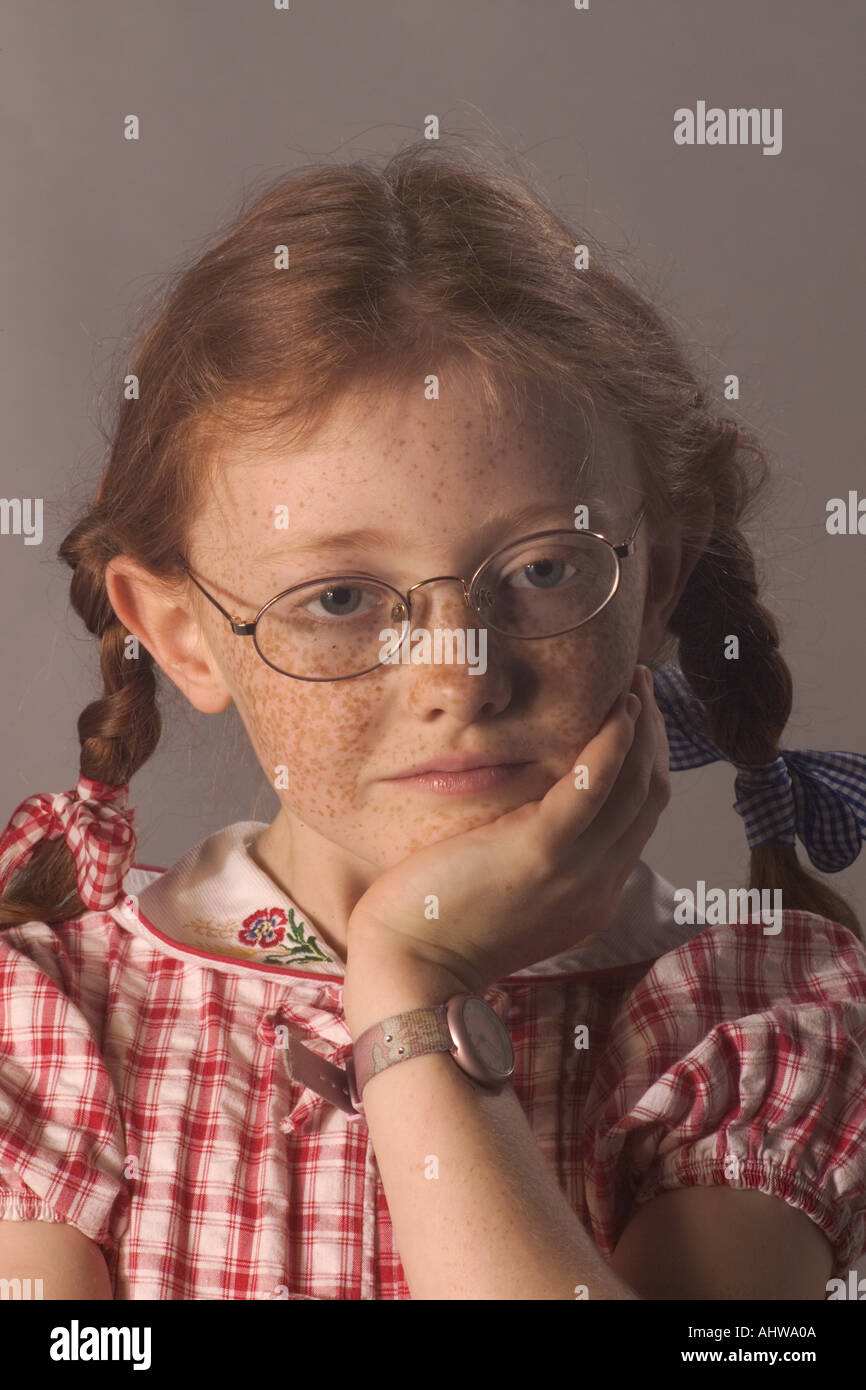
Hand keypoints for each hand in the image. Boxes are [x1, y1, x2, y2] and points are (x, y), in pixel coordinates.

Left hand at [345, 664, 670, 993]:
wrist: (409, 971)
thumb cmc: (438, 927)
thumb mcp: (508, 893)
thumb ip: (536, 856)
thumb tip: (532, 809)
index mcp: (592, 896)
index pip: (639, 817)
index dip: (646, 761)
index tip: (637, 716)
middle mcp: (597, 885)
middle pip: (648, 797)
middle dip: (653, 734)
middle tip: (642, 683)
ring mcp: (574, 871)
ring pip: (634, 787)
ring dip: (642, 727)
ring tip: (634, 681)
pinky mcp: (539, 852)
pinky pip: (592, 788)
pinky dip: (613, 745)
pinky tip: (619, 710)